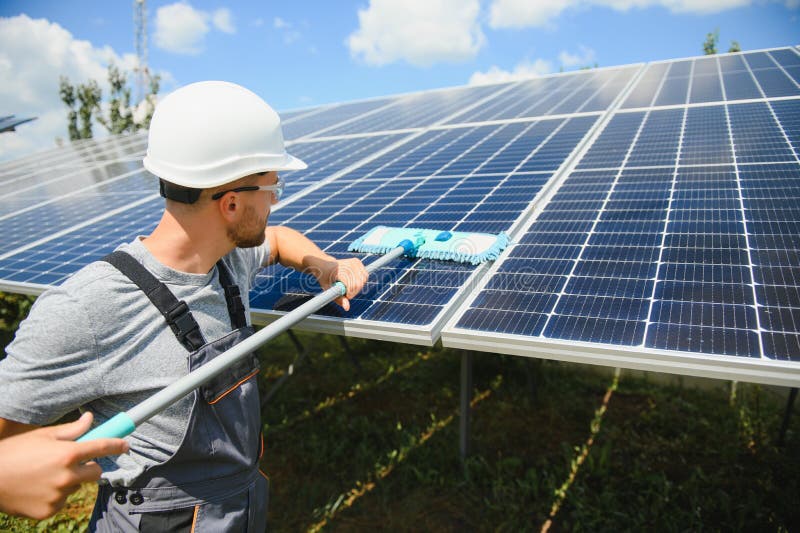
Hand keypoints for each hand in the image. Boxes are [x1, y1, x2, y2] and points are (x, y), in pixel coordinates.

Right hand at [0, 412, 128, 519]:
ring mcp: (59, 496)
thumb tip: (90, 418)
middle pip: (96, 472)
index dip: (117, 445)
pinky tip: (37, 488)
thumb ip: (71, 430)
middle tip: (71, 462)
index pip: (103, 447)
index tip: (126, 445)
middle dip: (89, 466)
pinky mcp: (49, 511)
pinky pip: (62, 501)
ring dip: (69, 481)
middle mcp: (67, 476)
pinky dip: (55, 495)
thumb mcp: (43, 435)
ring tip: (44, 475)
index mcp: (68, 454)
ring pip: (77, 487)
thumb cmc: (15, 452)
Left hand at [315, 257, 368, 310]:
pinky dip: (360, 281)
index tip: (345, 295)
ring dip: (357, 287)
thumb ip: (339, 300)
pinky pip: (365, 275)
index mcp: (340, 271)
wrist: (324, 265)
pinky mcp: (357, 261)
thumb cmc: (325, 279)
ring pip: (364, 280)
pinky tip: (352, 281)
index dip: (351, 293)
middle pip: (359, 283)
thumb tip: (347, 308)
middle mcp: (348, 264)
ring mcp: (354, 262)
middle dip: (354, 291)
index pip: (354, 285)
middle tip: (346, 292)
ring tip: (348, 286)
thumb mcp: (329, 290)